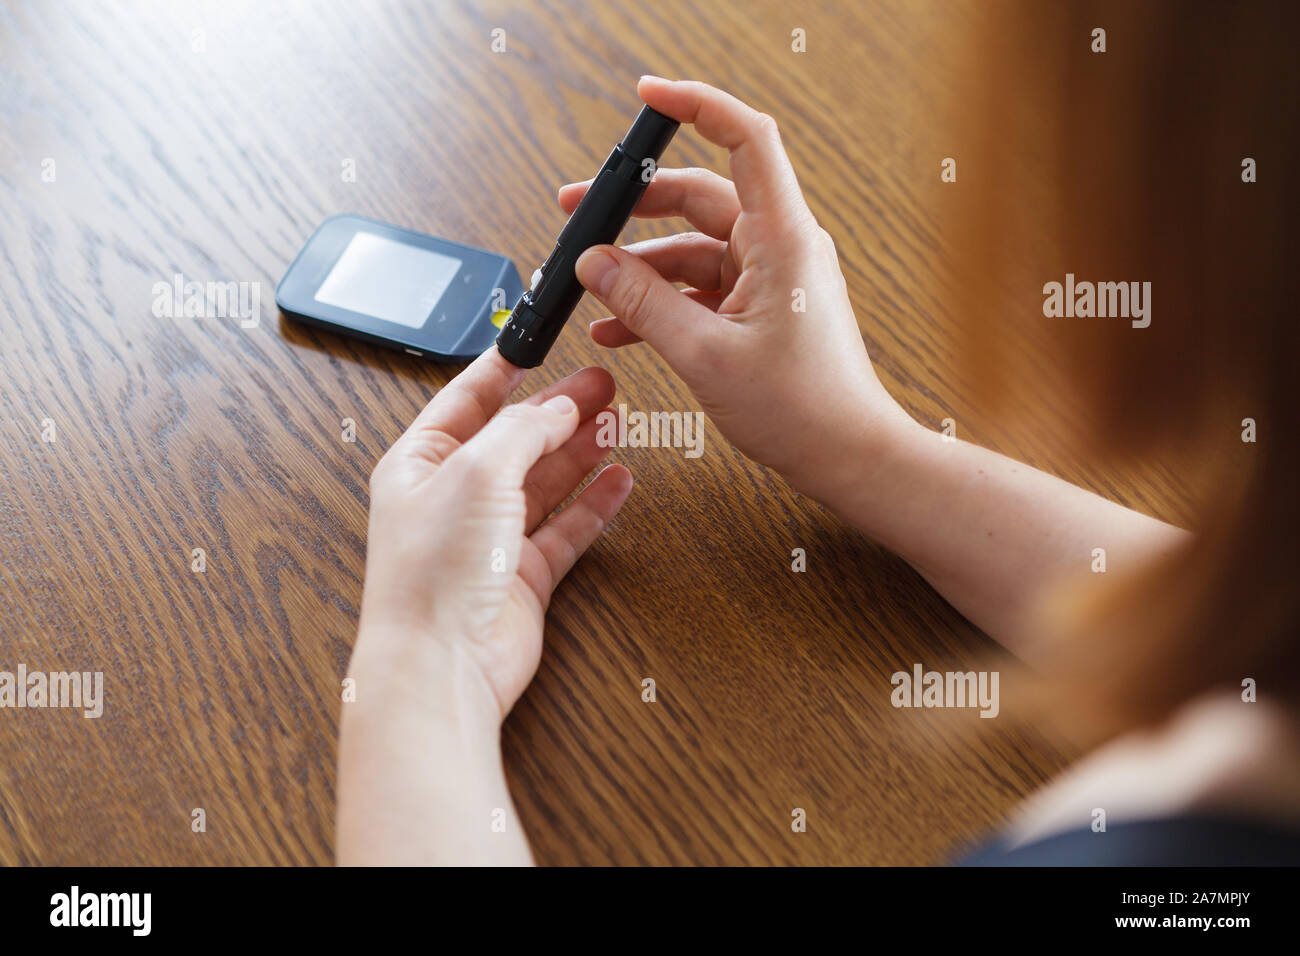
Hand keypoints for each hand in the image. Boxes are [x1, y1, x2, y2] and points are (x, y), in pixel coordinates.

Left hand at [354, 348, 632, 720]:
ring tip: (618, 422)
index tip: (535, 345)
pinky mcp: (523, 577)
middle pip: (514, 440)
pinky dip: (594, 504)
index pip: (465, 402)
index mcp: (420, 464)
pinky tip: (618, 479)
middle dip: (558, 411)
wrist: (442, 664)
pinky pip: (566, 529)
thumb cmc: (432, 575)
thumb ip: (522, 431)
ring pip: (545, 482)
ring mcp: (490, 539)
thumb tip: (557, 406)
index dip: (501, 371)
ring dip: (581, 451)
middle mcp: (453, 499)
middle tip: (603, 386)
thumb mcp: (477, 472)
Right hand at [564, 76, 916, 507]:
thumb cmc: (801, 408)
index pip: (744, 140)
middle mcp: (779, 246)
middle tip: (578, 213)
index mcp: (780, 239)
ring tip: (586, 288)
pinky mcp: (762, 307)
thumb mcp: (704, 354)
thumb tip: (593, 265)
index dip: (696, 106)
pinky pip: (702, 288)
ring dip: (639, 269)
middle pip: (699, 198)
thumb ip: (643, 304)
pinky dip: (661, 301)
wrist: (847, 455)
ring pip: (692, 250)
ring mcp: (771, 277)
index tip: (647, 97)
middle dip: (634, 207)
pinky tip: (618, 327)